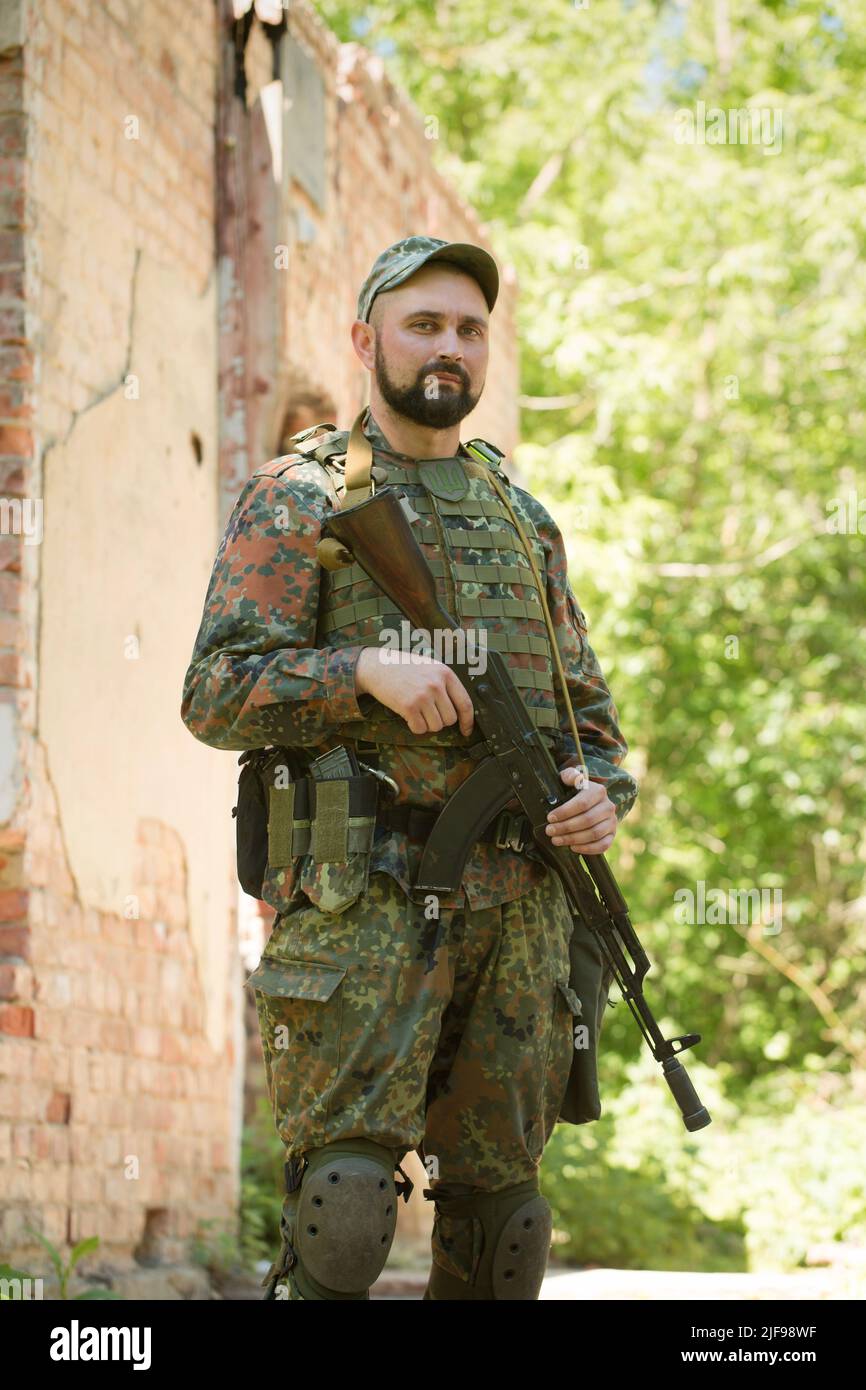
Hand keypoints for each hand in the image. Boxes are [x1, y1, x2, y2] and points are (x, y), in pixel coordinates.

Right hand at [355, 647, 474, 735]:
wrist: (377, 666)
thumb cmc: (404, 667)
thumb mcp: (430, 666)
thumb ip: (445, 683)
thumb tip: (459, 708)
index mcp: (445, 673)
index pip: (465, 703)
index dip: (468, 721)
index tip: (466, 730)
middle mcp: (436, 684)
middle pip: (450, 719)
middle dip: (440, 720)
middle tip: (428, 712)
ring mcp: (422, 696)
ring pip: (436, 726)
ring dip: (427, 724)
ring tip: (418, 711)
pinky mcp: (408, 706)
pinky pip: (420, 729)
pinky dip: (415, 727)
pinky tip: (409, 715)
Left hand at [545, 765, 616, 853]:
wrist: (591, 802)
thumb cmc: (576, 791)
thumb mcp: (572, 778)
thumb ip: (570, 775)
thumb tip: (572, 778)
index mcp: (598, 791)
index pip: (582, 803)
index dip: (565, 812)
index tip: (550, 817)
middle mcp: (608, 806)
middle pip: (587, 820)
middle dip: (566, 827)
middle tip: (550, 831)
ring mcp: (612, 821)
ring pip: (594, 834)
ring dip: (573, 839)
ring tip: (557, 840)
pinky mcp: (612, 835)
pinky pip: (603, 845)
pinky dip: (587, 849)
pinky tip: (573, 848)